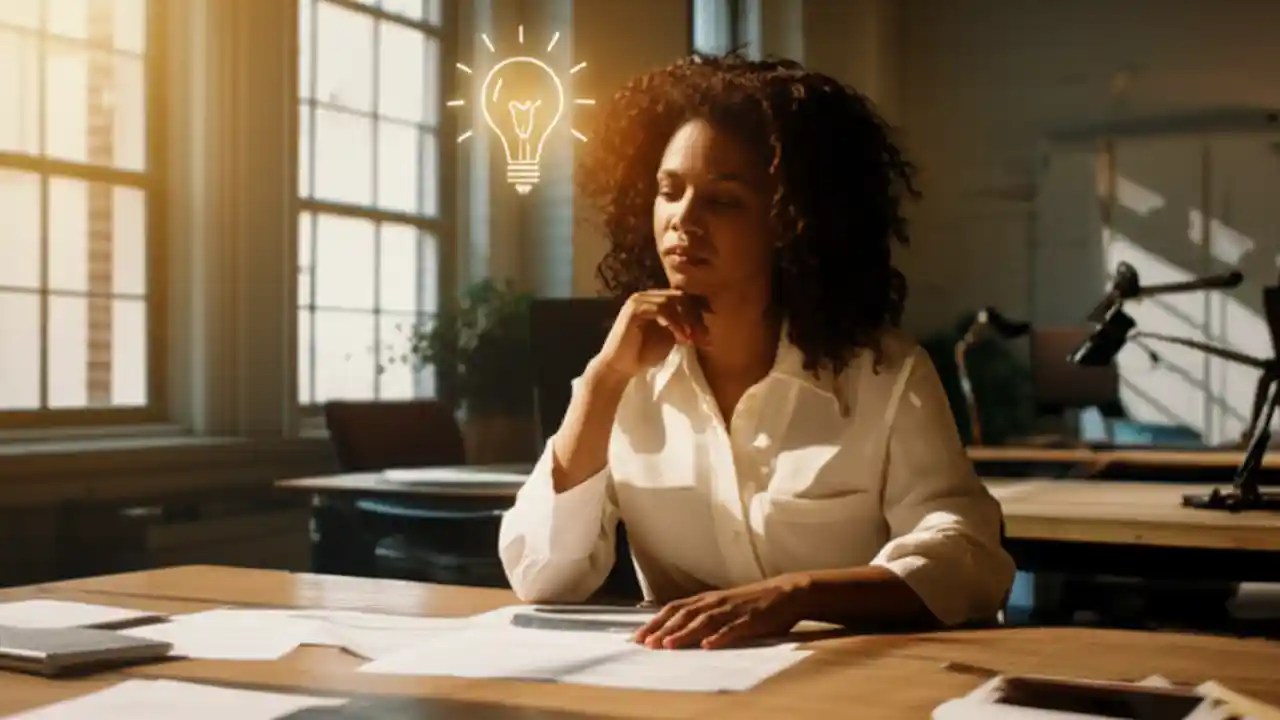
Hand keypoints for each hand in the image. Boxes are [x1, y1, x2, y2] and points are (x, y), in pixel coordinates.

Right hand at [589, 290, 709, 380]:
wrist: (620, 367)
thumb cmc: (643, 354)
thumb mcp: (670, 339)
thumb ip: (684, 328)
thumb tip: (705, 326)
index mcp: (656, 301)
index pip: (683, 299)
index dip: (698, 314)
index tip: (708, 334)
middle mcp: (647, 296)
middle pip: (680, 296)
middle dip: (694, 316)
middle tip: (703, 336)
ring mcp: (639, 300)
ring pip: (671, 300)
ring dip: (686, 320)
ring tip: (692, 338)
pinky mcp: (634, 309)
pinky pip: (660, 309)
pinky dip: (674, 322)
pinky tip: (681, 336)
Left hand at [632, 575, 808, 649]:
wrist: (787, 593)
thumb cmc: (752, 603)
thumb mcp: (722, 605)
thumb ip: (702, 614)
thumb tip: (675, 629)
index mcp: (707, 599)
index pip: (674, 608)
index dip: (655, 622)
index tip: (637, 636)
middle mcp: (715, 602)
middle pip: (684, 614)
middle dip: (663, 629)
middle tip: (646, 644)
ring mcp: (733, 610)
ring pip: (704, 621)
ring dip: (685, 633)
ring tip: (669, 645)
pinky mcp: (751, 619)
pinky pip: (733, 629)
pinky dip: (719, 637)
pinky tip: (708, 645)